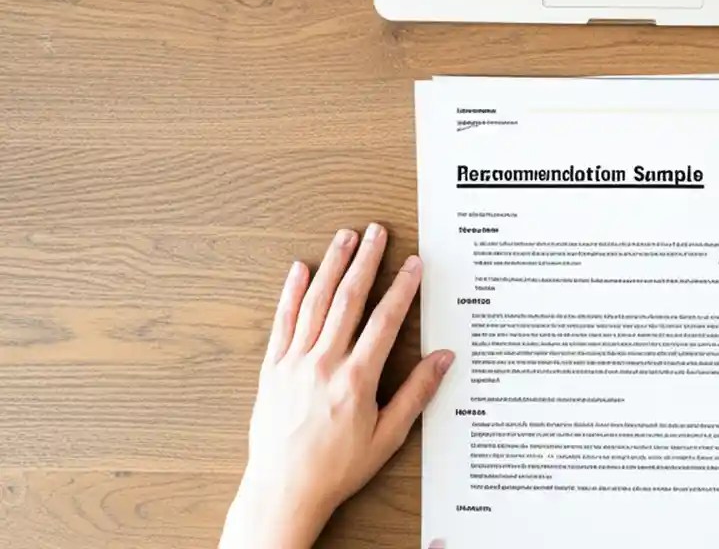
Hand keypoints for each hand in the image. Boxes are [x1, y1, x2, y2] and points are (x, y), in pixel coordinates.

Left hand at [220, 224, 453, 548]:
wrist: (284, 490)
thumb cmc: (337, 468)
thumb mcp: (388, 436)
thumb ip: (417, 393)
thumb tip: (443, 359)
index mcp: (356, 380)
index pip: (384, 321)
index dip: (402, 288)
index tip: (413, 264)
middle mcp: (323, 365)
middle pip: (348, 300)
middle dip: (365, 262)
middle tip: (377, 233)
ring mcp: (294, 364)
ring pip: (315, 303)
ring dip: (331, 266)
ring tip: (344, 238)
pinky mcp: (271, 370)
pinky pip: (282, 323)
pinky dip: (290, 293)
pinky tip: (299, 270)